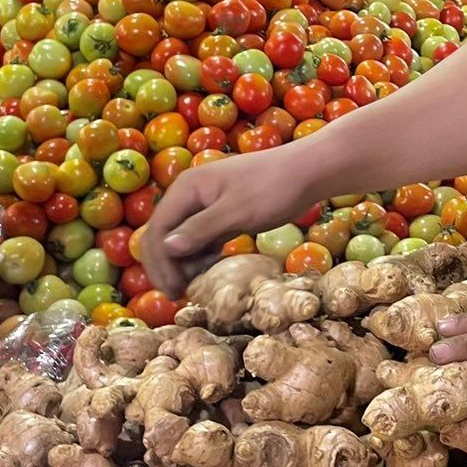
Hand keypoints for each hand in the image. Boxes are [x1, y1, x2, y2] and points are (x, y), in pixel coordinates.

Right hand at [136, 149, 311, 293]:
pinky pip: (202, 239)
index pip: (158, 229)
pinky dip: (201, 256)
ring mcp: (207, 204)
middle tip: (179, 295)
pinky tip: (210, 270)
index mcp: (187, 188)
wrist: (308, 171)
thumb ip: (202, 229)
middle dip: (168, 266)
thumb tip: (167, 248)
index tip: (172, 291)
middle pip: (166, 235)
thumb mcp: (237, 211)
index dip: (159, 263)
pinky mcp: (223, 214)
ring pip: (184, 239)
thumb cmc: (273, 187)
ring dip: (185, 263)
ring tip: (195, 287)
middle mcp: (191, 195)